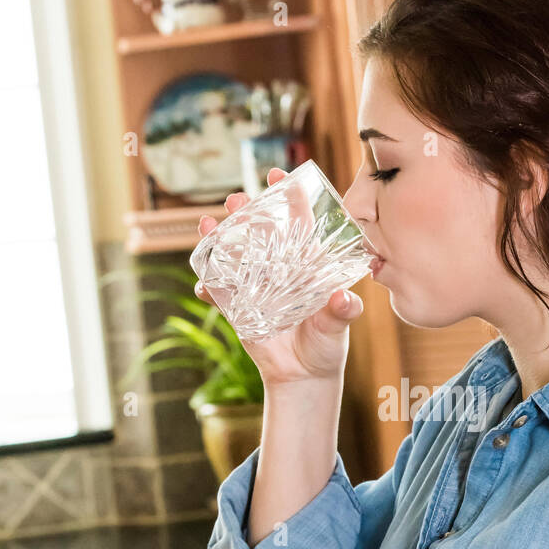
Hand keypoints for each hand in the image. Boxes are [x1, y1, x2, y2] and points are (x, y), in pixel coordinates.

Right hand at [195, 166, 363, 385]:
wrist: (303, 376)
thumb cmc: (327, 345)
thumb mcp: (338, 327)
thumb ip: (341, 312)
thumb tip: (344, 300)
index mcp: (306, 264)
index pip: (299, 222)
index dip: (289, 196)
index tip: (278, 172)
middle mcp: (279, 269)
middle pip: (260, 231)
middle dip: (246, 211)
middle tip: (236, 198)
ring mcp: (255, 286)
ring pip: (234, 254)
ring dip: (219, 238)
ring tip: (207, 224)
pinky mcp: (238, 307)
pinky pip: (218, 291)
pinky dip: (208, 285)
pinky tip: (204, 284)